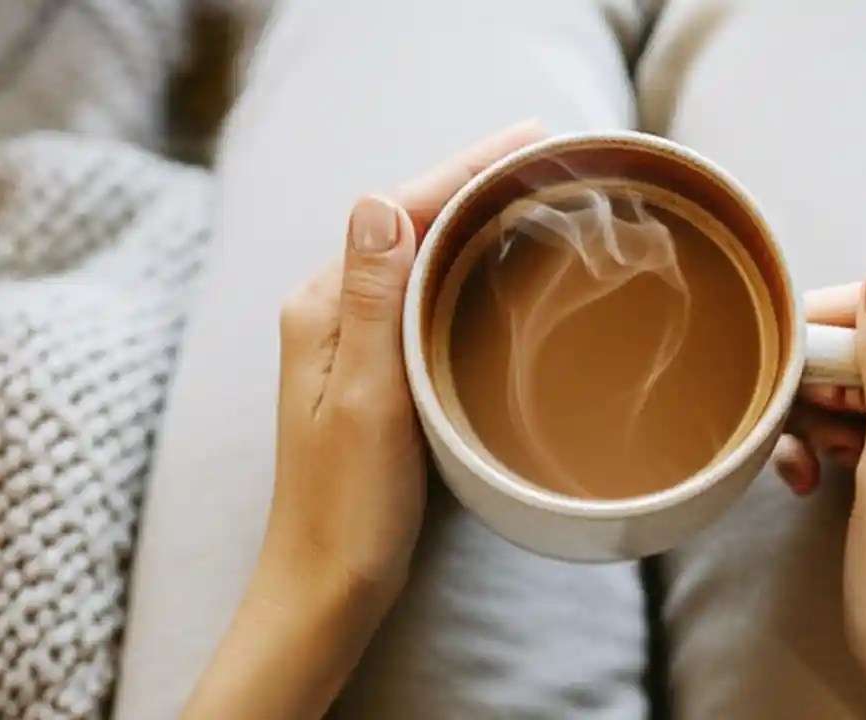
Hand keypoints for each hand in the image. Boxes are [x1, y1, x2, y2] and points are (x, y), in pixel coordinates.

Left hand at [183, 121, 545, 719]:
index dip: (464, 168)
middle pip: (406, 220)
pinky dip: (459, 261)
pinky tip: (491, 263)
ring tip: (527, 190)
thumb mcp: (365, 399)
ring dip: (466, 214)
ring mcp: (348, 341)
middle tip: (542, 153)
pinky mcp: (371, 369)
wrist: (327, 582)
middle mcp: (330, 313)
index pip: (398, 210)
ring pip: (414, 253)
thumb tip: (377, 200)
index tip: (529, 138)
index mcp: (322, 309)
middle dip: (471, 179)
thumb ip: (370, 301)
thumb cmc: (348, 505)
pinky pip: (418, 291)